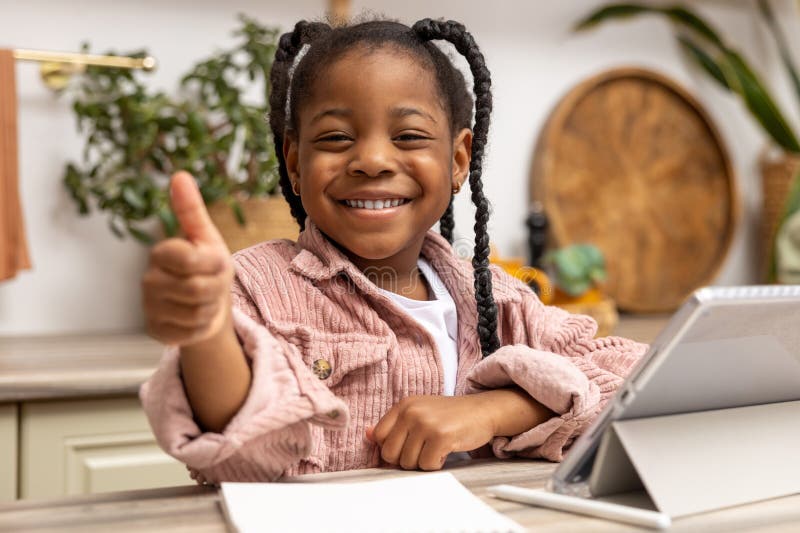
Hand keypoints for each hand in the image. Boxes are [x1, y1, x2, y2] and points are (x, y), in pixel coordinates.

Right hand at [142, 171, 232, 345]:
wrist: (205, 304)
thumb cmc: (208, 266)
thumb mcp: (206, 237)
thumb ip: (191, 210)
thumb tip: (180, 174)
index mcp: (161, 253)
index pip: (188, 259)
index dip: (214, 264)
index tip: (217, 261)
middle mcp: (149, 279)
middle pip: (197, 289)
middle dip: (217, 288)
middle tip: (215, 283)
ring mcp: (149, 307)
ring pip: (196, 313)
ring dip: (212, 307)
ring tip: (207, 300)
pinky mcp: (156, 330)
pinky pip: (191, 333)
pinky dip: (204, 326)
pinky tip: (198, 318)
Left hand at [367, 395, 495, 470]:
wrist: (483, 410)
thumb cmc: (450, 416)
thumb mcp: (420, 412)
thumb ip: (394, 425)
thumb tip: (367, 435)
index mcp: (403, 405)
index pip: (378, 437)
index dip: (391, 449)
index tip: (407, 448)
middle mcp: (411, 411)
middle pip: (389, 454)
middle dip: (406, 459)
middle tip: (424, 449)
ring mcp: (425, 423)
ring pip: (408, 463)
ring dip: (423, 462)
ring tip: (436, 448)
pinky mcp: (440, 436)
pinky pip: (427, 465)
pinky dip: (437, 465)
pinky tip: (445, 451)